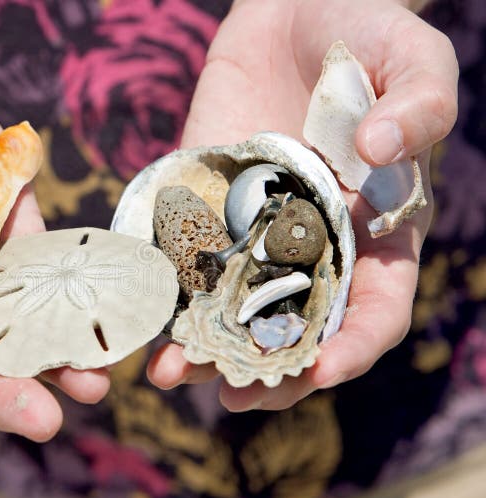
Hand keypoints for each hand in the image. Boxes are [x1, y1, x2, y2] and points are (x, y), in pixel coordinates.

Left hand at [146, 0, 457, 409]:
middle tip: (231, 396)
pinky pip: (185, 253)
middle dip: (265, 370)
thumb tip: (381, 148)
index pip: (374, 310)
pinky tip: (142, 315)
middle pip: (293, 328)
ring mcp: (254, 225)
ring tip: (171, 374)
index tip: (320, 371)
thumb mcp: (415, 58)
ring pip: (232, 305)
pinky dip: (166, 290)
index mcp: (376, 230)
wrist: (297, 4)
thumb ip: (419, 104)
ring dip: (203, 345)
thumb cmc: (369, 32)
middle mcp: (312, 240)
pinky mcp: (205, 200)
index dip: (353, 347)